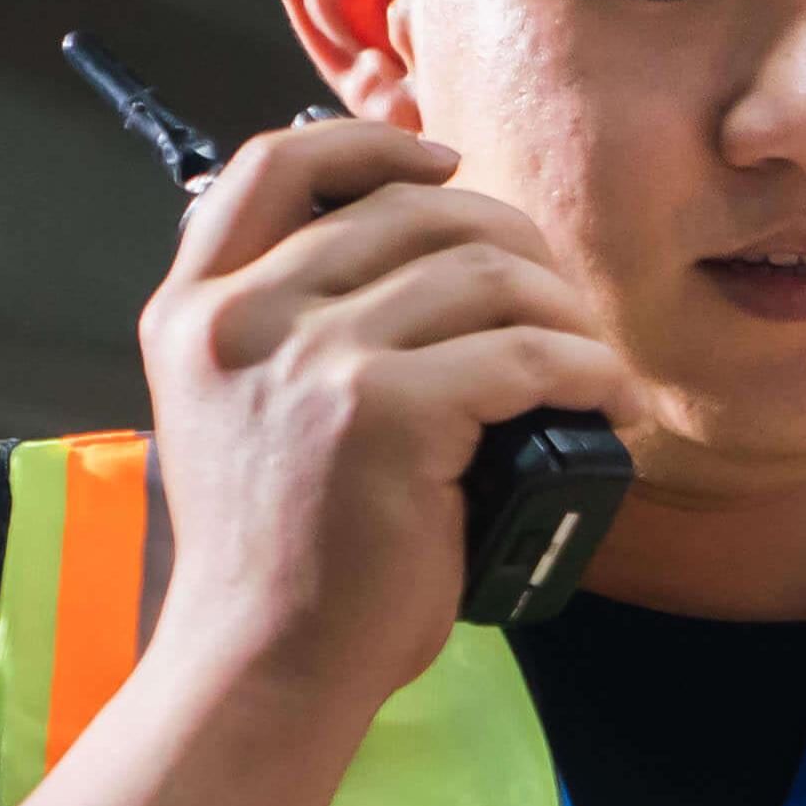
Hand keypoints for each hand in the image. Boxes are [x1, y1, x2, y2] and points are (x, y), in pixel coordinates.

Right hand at [125, 119, 623, 697]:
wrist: (264, 663)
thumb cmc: (282, 554)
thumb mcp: (242, 412)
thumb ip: (287, 328)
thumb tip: (419, 250)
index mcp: (194, 309)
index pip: (274, 166)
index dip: (372, 143)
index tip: (446, 162)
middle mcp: (240, 319)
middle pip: (414, 211)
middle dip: (513, 244)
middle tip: (557, 304)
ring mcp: (310, 359)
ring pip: (485, 273)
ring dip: (564, 311)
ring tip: (591, 362)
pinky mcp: (383, 413)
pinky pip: (528, 353)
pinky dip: (591, 370)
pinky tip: (611, 401)